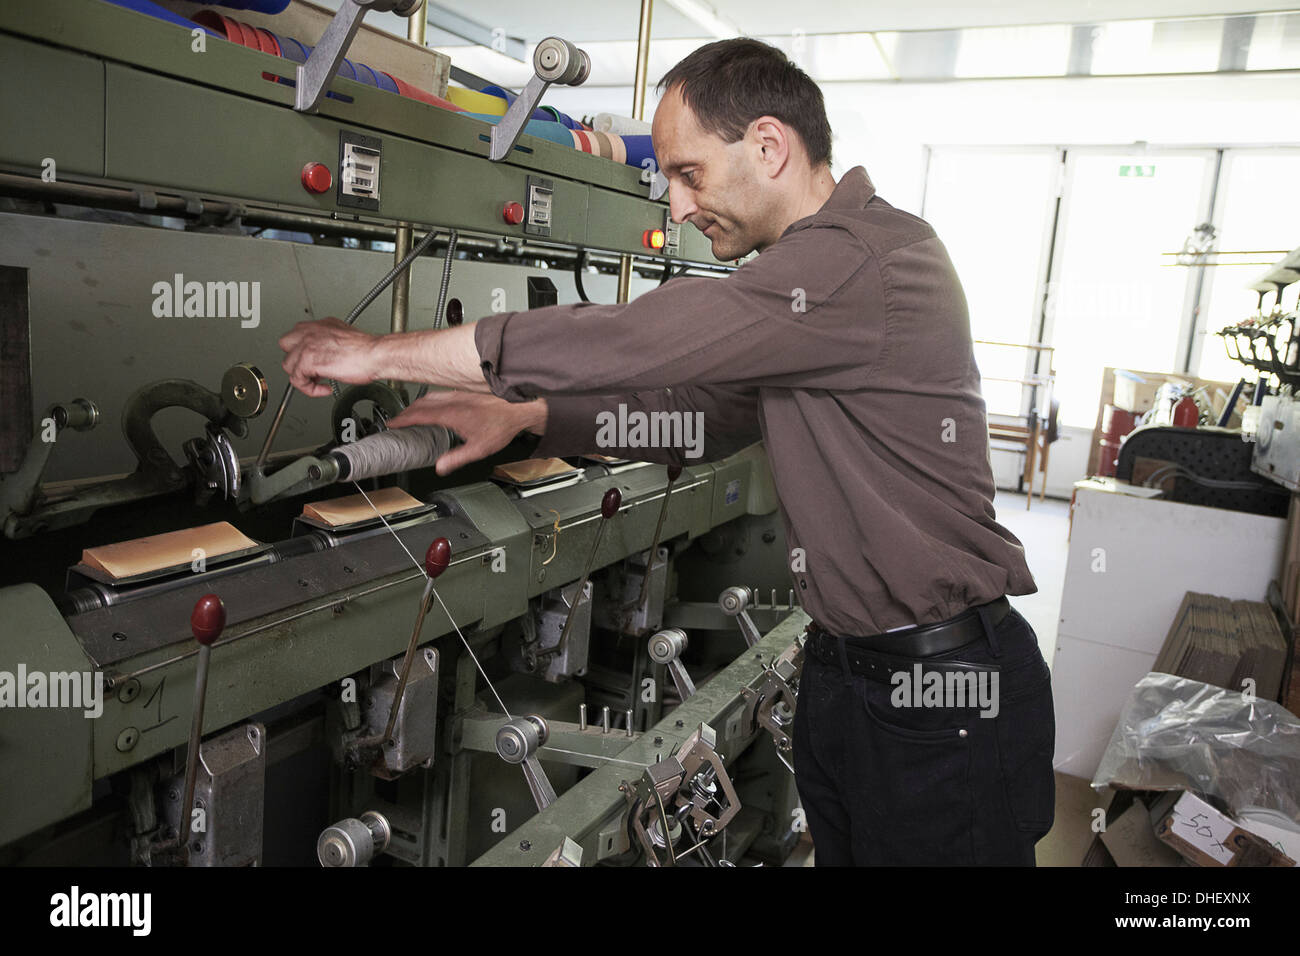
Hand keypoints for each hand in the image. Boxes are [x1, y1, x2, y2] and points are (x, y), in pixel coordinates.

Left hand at [279, 317, 382, 397]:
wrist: (375, 355)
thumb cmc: (368, 351)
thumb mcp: (346, 339)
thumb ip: (331, 344)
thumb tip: (327, 356)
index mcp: (322, 325)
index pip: (299, 335)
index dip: (304, 351)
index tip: (317, 363)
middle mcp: (312, 331)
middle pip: (286, 345)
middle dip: (296, 360)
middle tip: (312, 370)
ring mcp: (307, 344)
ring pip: (288, 364)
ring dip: (303, 377)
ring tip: (319, 382)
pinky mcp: (307, 360)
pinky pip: (296, 379)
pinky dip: (309, 389)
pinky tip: (323, 389)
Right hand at [386, 391, 546, 475]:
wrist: (517, 408)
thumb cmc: (501, 425)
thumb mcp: (478, 449)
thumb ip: (456, 458)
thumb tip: (440, 467)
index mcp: (451, 414)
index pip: (419, 414)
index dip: (403, 419)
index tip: (392, 423)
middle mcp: (452, 401)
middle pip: (421, 403)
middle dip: (406, 412)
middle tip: (397, 420)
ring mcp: (458, 395)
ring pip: (430, 396)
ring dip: (416, 405)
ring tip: (410, 413)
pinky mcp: (464, 393)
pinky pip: (440, 394)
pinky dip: (429, 400)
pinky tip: (432, 406)